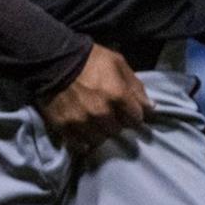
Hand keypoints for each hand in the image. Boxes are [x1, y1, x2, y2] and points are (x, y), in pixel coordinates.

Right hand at [37, 44, 153, 150]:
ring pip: (100, 139)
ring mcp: (81, 122)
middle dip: (118, 123)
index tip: (131, 111)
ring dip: (101, 132)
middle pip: (118, 130)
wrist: (53, 60)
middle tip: (111, 115)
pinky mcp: (64, 128)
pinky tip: (85, 132)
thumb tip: (151, 108)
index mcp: (117, 95)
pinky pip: (80, 145)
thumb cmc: (90, 59)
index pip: (136, 118)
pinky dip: (84, 141)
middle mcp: (101, 112)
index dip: (135, 115)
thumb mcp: (118, 63)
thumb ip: (136, 86)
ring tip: (97, 123)